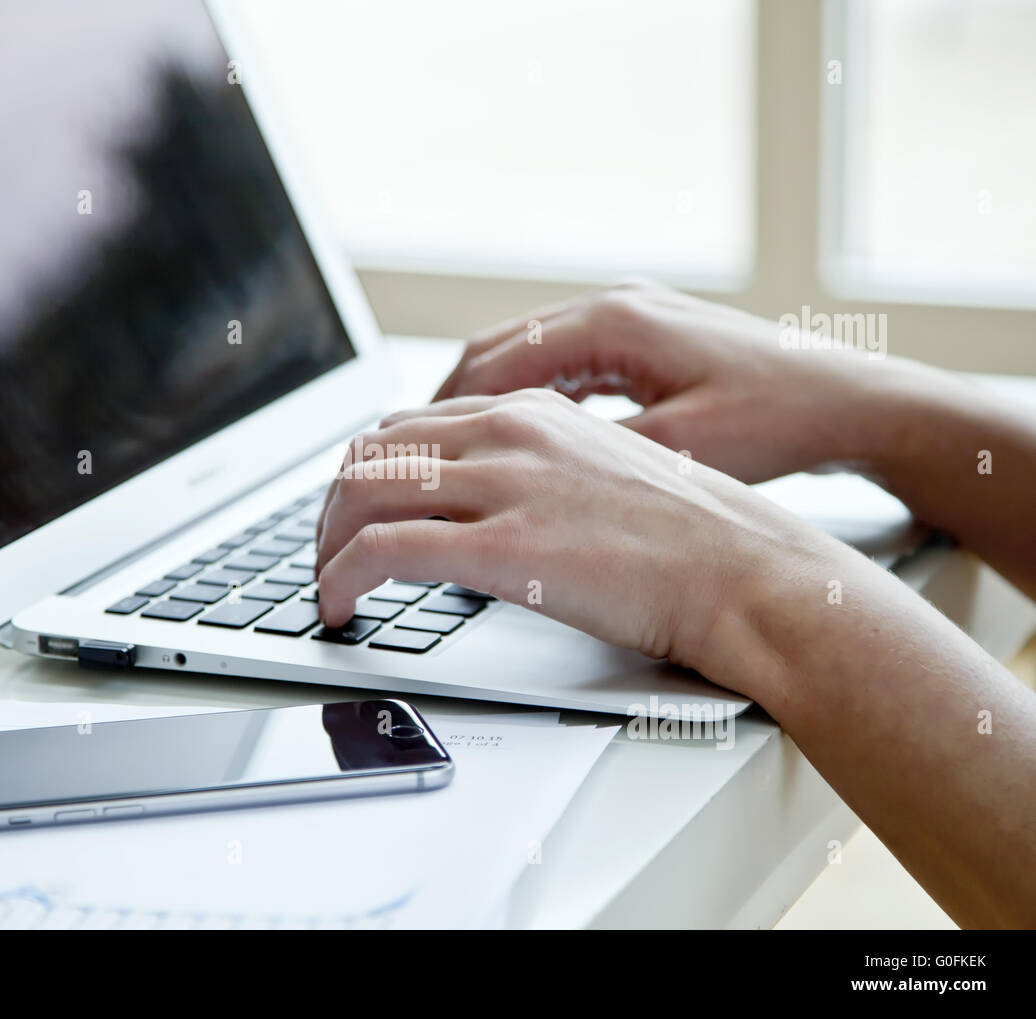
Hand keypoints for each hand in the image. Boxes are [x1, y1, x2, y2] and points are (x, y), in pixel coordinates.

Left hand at [313, 388, 822, 668]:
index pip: (409, 424)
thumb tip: (486, 508)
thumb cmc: (693, 539)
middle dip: (332, 507)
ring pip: (362, 491)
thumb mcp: (603, 475)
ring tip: (328, 586)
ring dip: (325, 542)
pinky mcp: (504, 545)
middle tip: (327, 554)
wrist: (748, 572)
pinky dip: (340, 578)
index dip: (365, 473)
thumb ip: (536, 474)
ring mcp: (505, 484)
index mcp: (534, 412)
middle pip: (371, 450)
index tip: (355, 515)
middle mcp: (510, 433)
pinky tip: (340, 607)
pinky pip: (382, 550)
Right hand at [435, 279, 908, 483]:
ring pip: (520, 356)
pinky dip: (521, 399)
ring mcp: (627, 318)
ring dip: (476, 403)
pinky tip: (506, 440)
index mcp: (614, 323)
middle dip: (443, 406)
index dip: (440, 415)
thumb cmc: (780, 421)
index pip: (493, 363)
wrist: (853, 401)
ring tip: (437, 455)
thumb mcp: (682, 449)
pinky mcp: (642, 339)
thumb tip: (520, 484)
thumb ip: (594, 457)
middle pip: (493, 351)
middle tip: (400, 459)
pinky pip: (557, 363)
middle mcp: (612, 307)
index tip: (401, 457)